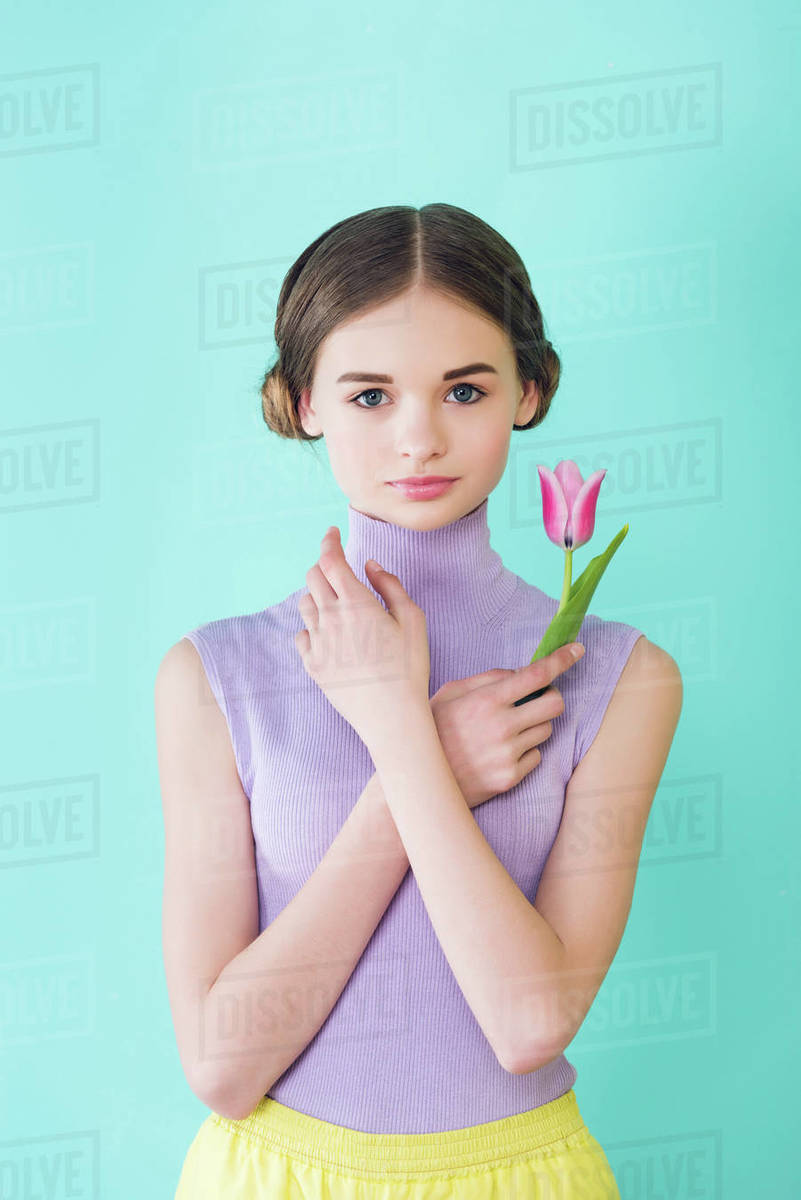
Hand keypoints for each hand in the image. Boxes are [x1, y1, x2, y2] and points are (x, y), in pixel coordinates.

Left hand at [293, 526, 429, 744]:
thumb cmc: (409, 668)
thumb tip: (369, 566)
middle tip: (340, 572)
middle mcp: (331, 618)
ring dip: (318, 596)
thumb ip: (390, 586)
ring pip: (305, 604)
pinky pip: (302, 635)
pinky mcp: (312, 665)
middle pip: (312, 576)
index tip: (333, 533)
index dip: (329, 541)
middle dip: (324, 567)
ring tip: (337, 605)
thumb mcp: (413, 620)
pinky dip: (312, 627)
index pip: (330, 559)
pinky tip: (330, 635)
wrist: (392, 717)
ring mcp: (318, 642)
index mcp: (357, 603)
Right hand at [429, 643, 584, 808]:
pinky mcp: (510, 778)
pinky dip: (525, 750)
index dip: (562, 659)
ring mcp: (508, 754)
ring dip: (534, 724)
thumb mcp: (451, 693)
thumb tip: (520, 673)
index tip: (577, 650)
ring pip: (546, 730)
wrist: (419, 779)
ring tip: (506, 729)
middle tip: (536, 698)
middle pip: (555, 705)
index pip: (536, 674)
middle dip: (551, 697)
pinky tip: (500, 752)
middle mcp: (502, 726)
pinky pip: (536, 756)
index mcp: (487, 700)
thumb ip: (487, 678)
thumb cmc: (433, 729)